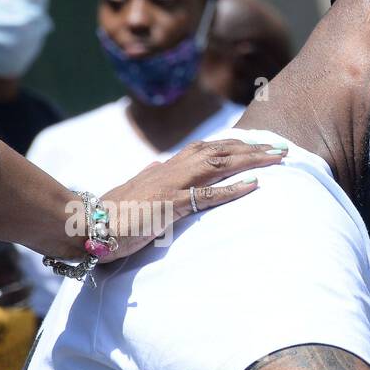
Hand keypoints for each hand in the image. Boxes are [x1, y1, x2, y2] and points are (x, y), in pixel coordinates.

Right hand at [97, 139, 286, 262]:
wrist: (87, 225)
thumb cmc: (114, 215)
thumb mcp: (139, 193)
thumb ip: (154, 181)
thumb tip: (160, 168)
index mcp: (166, 168)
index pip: (206, 148)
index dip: (234, 144)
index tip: (259, 144)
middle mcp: (171, 169)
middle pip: (219, 151)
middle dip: (252, 148)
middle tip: (282, 148)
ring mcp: (171, 185)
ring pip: (219, 165)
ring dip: (251, 160)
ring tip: (278, 158)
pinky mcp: (169, 205)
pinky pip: (207, 196)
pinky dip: (233, 189)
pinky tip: (256, 184)